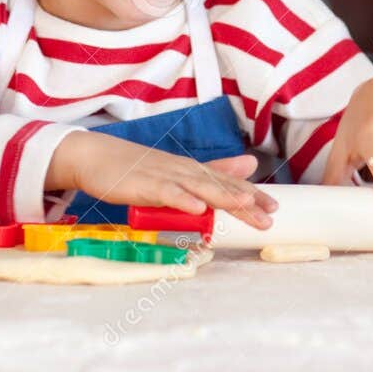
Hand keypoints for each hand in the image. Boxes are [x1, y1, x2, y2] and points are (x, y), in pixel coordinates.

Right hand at [47, 131, 276, 229]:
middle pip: (218, 186)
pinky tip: (196, 209)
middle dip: (245, 200)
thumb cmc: (138, 168)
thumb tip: (249, 165)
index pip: (227, 183)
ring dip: (221, 195)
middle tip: (269, 214)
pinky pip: (166, 193)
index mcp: (192, 171)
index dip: (251, 195)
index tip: (274, 208)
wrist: (98, 157)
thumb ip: (213, 169)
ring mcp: (164, 176)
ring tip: (245, 205)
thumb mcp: (179, 170)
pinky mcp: (144, 185)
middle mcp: (184, 171)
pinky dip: (181, 200)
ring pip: (198, 187)